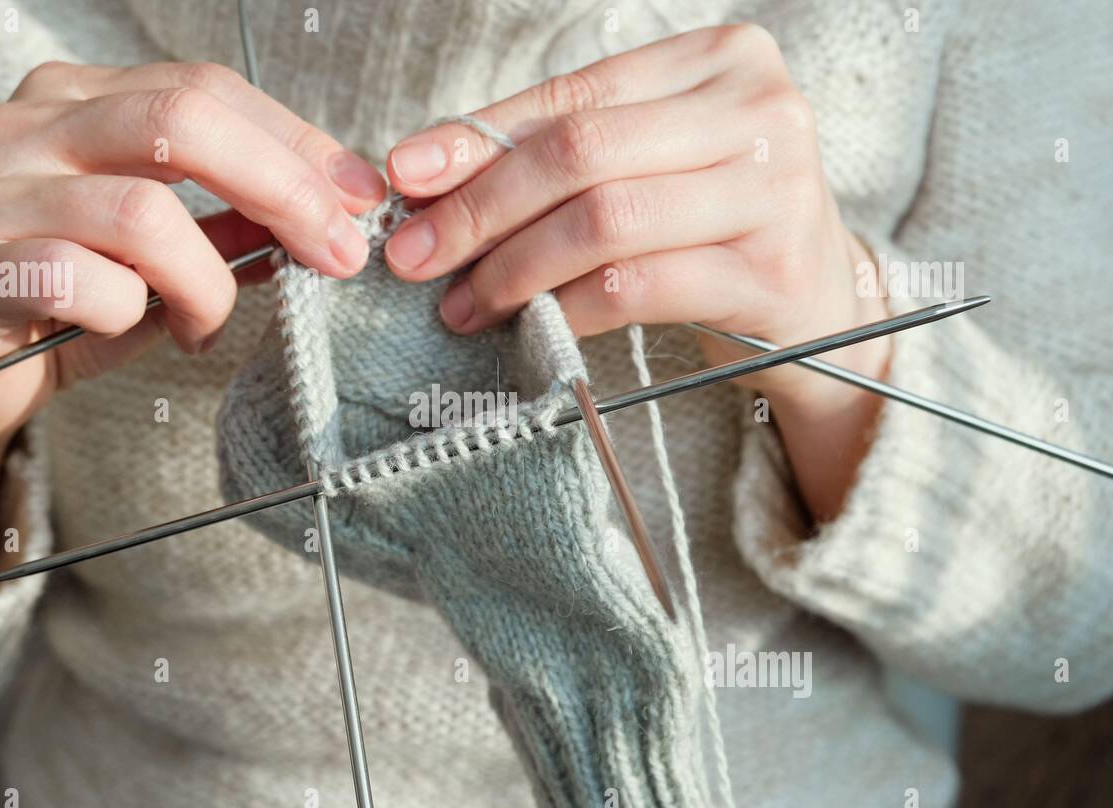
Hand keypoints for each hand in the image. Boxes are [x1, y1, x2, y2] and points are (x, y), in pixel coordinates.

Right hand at [0, 61, 384, 588]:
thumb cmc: (74, 298)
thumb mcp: (168, 249)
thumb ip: (235, 218)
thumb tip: (339, 205)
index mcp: (78, 98)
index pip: (207, 88)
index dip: (297, 142)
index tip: (360, 199)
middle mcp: (27, 125)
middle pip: (180, 119)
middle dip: (283, 190)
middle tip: (335, 255)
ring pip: (142, 214)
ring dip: (205, 283)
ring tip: (206, 323)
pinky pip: (79, 281)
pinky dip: (130, 317)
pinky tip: (134, 332)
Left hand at [383, 25, 888, 519]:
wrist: (821, 304)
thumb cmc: (719, 225)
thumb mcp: (652, 164)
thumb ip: (566, 155)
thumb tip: (432, 173)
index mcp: (720, 60)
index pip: (572, 97)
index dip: (478, 137)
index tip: (407, 176)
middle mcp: (758, 111)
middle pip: (581, 154)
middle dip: (481, 210)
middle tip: (417, 257)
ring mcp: (774, 191)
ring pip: (604, 220)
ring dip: (515, 269)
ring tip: (466, 305)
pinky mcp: (771, 273)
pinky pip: (638, 286)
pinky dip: (569, 309)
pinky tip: (533, 326)